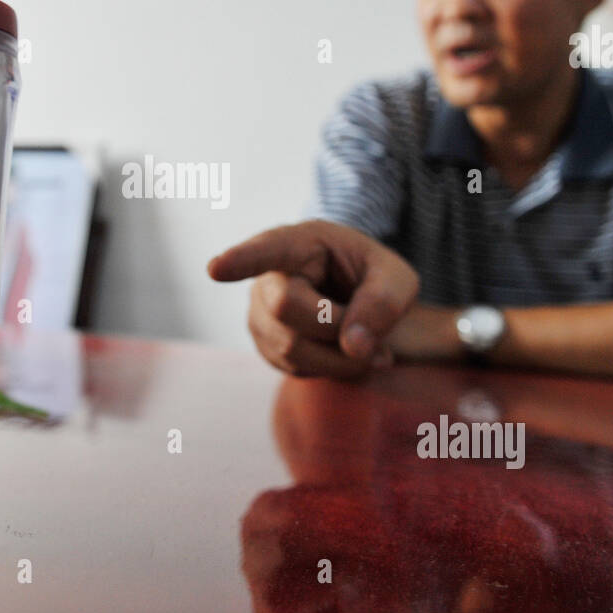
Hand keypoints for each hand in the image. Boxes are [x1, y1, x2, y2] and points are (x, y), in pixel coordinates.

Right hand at [207, 219, 418, 378]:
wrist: (360, 299)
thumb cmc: (374, 278)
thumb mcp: (396, 279)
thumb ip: (383, 304)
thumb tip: (353, 346)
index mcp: (299, 243)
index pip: (266, 251)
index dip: (240, 260)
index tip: (215, 269)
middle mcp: (268, 277)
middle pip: (286, 308)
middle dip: (335, 324)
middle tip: (370, 327)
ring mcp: (260, 314)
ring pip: (291, 348)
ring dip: (340, 355)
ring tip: (364, 341)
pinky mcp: (266, 346)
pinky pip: (295, 368)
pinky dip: (330, 368)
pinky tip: (342, 351)